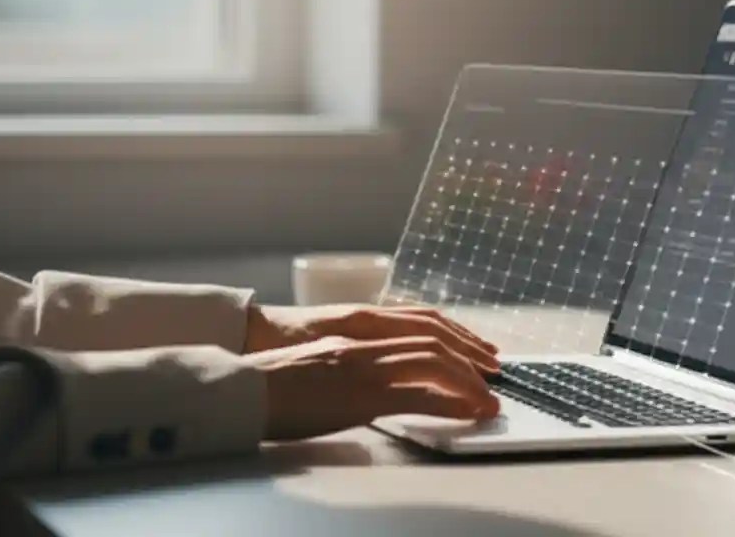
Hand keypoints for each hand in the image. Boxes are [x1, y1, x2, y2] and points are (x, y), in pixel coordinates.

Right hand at [251, 335, 501, 440]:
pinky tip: (467, 413)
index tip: (477, 348)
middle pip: (433, 338)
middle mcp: (364, 340)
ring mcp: (363, 366)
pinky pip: (417, 396)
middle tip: (494, 372)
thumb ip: (350, 358)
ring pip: (432, 362)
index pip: (420, 321)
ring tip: (487, 397)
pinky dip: (449, 404)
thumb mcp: (319, 357)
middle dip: (470, 355)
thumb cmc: (271, 378)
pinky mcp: (359, 396)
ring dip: (468, 380)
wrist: (240, 387)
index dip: (455, 333)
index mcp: (355, 328)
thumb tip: (374, 375)